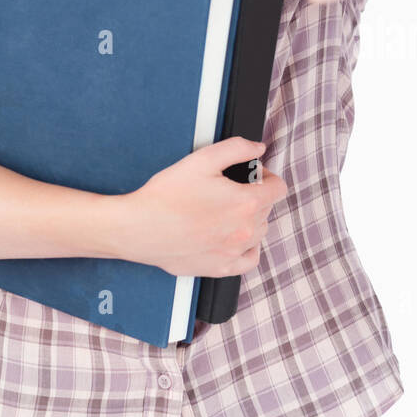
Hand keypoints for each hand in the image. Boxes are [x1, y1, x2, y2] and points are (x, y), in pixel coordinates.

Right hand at [123, 138, 287, 277]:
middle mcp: (247, 230)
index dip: (266, 176)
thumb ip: (237, 148)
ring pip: (260, 232)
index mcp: (248, 203)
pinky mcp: (221, 268)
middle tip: (229, 190)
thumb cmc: (166, 195)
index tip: (250, 174)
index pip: (279, 188)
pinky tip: (234, 237)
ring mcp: (235, 252)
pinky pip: (250, 259)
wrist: (138, 228)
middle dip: (256, 195)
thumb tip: (259, 148)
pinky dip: (248, 248)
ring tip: (225, 212)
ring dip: (251, 220)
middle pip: (268, 208)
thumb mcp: (202, 159)